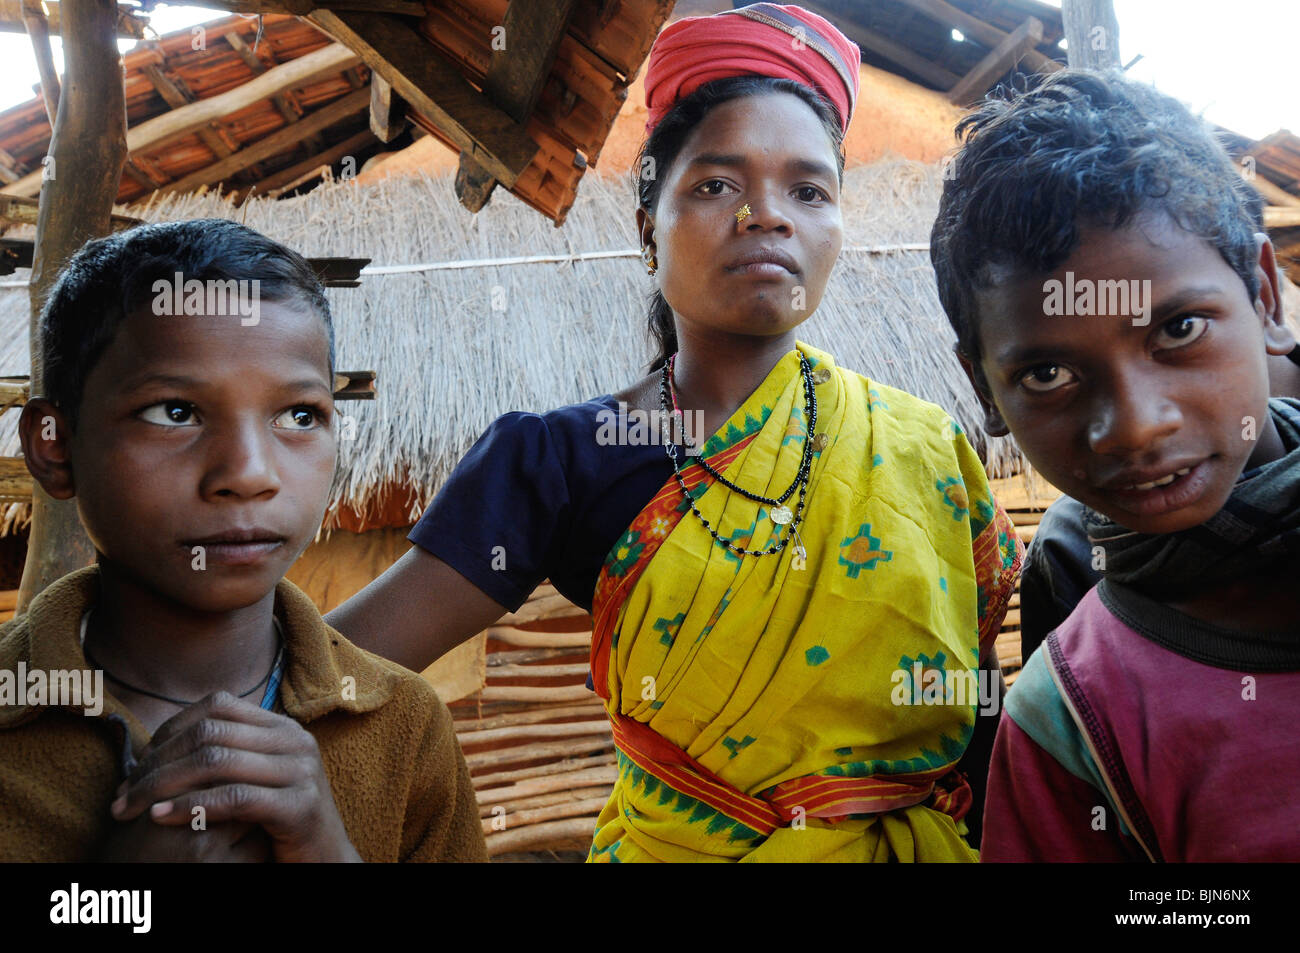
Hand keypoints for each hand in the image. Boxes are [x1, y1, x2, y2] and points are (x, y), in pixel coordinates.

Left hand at [111, 691, 361, 862]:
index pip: (217, 706)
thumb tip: (156, 747)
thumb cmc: (278, 822)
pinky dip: (191, 806)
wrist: (325, 859)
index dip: (169, 731)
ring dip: (163, 785)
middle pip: (210, 732)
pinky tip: (161, 817)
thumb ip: (223, 756)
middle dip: (156, 763)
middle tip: (123, 795)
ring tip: (132, 807)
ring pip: (216, 761)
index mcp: (282, 727)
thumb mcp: (254, 779)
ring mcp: (301, 770)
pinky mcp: (300, 805)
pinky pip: (234, 797)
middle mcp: (294, 740)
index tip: (135, 766)